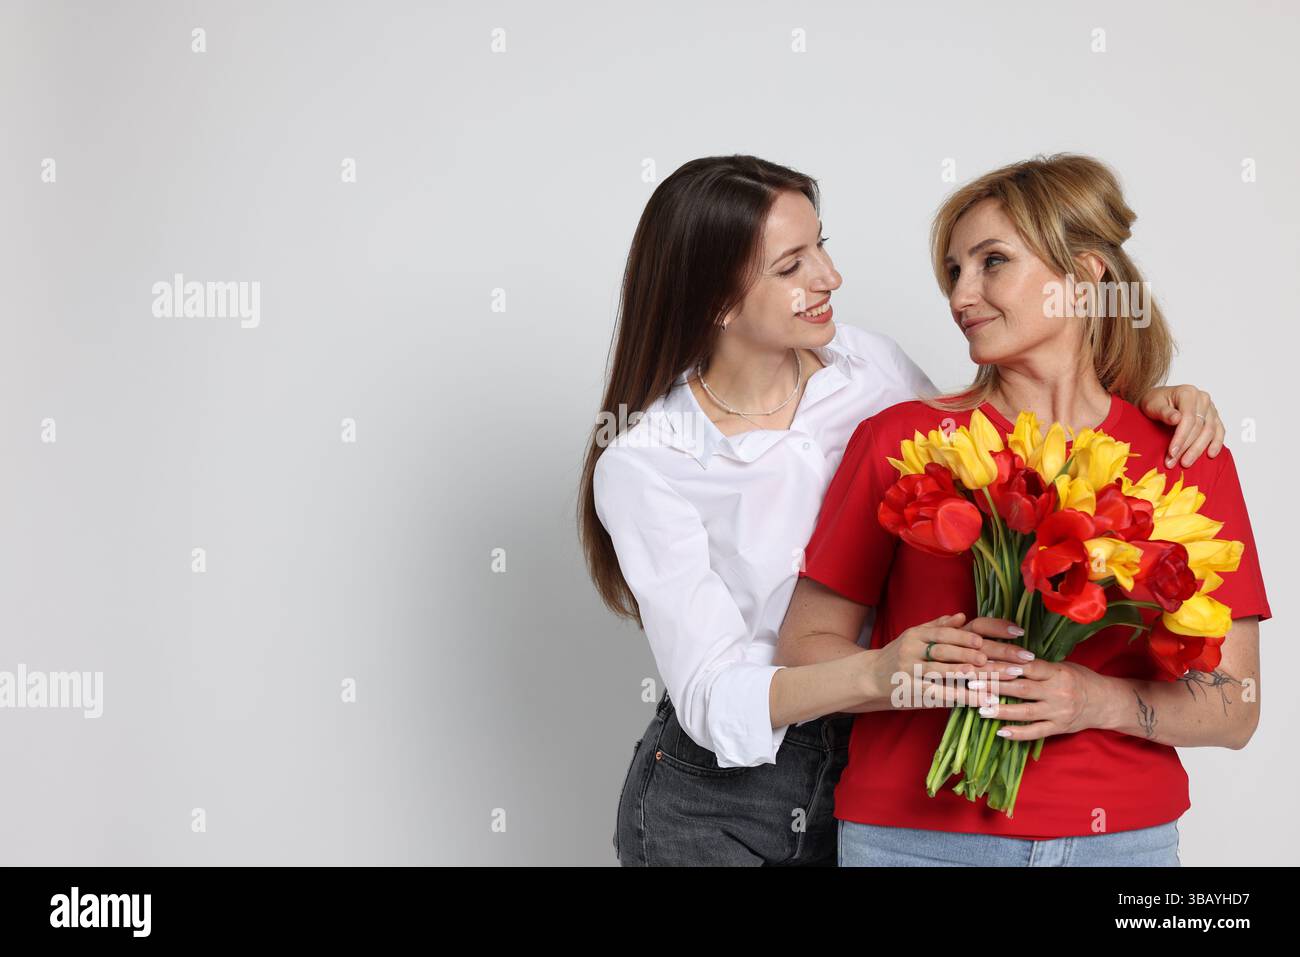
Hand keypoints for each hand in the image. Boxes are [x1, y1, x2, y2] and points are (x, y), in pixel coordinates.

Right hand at [873, 612, 1034, 709]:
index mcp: (917, 634)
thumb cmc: (898, 656)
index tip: (1004, 637)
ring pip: (946, 671)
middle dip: (984, 655)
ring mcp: (911, 670)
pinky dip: (963, 696)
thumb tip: (962, 616)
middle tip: (1014, 660)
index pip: (951, 631)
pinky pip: (941, 693)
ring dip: (974, 675)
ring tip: (998, 678)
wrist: (869, 677)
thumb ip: (937, 627)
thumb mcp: (914, 637)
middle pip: (952, 650)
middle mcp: (913, 649)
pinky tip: (982, 700)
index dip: (977, 634)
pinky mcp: (913, 690)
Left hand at [971, 659, 1116, 740]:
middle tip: (972, 683)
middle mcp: (1058, 692)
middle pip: (1022, 688)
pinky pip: (1036, 732)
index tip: (983, 663)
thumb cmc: (1079, 679)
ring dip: (1001, 710)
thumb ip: (1037, 667)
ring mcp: (1058, 712)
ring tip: (980, 708)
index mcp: (1057, 672)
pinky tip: (1000, 732)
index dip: (1005, 665)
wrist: (1106, 702)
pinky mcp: (1059, 729)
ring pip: (1026, 712)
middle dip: (995, 686)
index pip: (1027, 667)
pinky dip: (1018, 733)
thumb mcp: (1061, 666)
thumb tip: (1004, 659)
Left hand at [1138, 384, 1224, 467]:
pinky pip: (1219, 431)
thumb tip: (1176, 418)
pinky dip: (1216, 443)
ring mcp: (1210, 408)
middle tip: (1174, 462)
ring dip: (1198, 449)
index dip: (1181, 437)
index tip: (1171, 452)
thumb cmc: (1154, 402)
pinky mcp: (1213, 417)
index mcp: (1188, 393)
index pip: (1188, 418)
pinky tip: (1210, 454)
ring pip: (1209, 431)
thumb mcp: (1152, 405)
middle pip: (1199, 426)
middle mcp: (1202, 398)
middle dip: (1187, 447)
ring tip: (1186, 463)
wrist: (1157, 401)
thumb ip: (1164, 412)